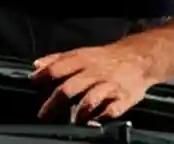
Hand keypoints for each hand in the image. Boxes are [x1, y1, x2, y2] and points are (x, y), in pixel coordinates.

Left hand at [30, 43, 156, 122]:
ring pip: (90, 100)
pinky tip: (95, 120)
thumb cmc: (106, 58)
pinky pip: (111, 110)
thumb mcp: (82, 53)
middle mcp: (95, 73)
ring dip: (78, 111)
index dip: (44, 76)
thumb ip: (59, 59)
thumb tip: (36, 65)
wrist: (140, 57)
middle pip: (70, 88)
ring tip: (73, 119)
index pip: (60, 68)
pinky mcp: (123, 98)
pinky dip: (101, 117)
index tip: (33, 84)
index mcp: (84, 61)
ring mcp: (109, 86)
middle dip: (54, 103)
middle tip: (43, 114)